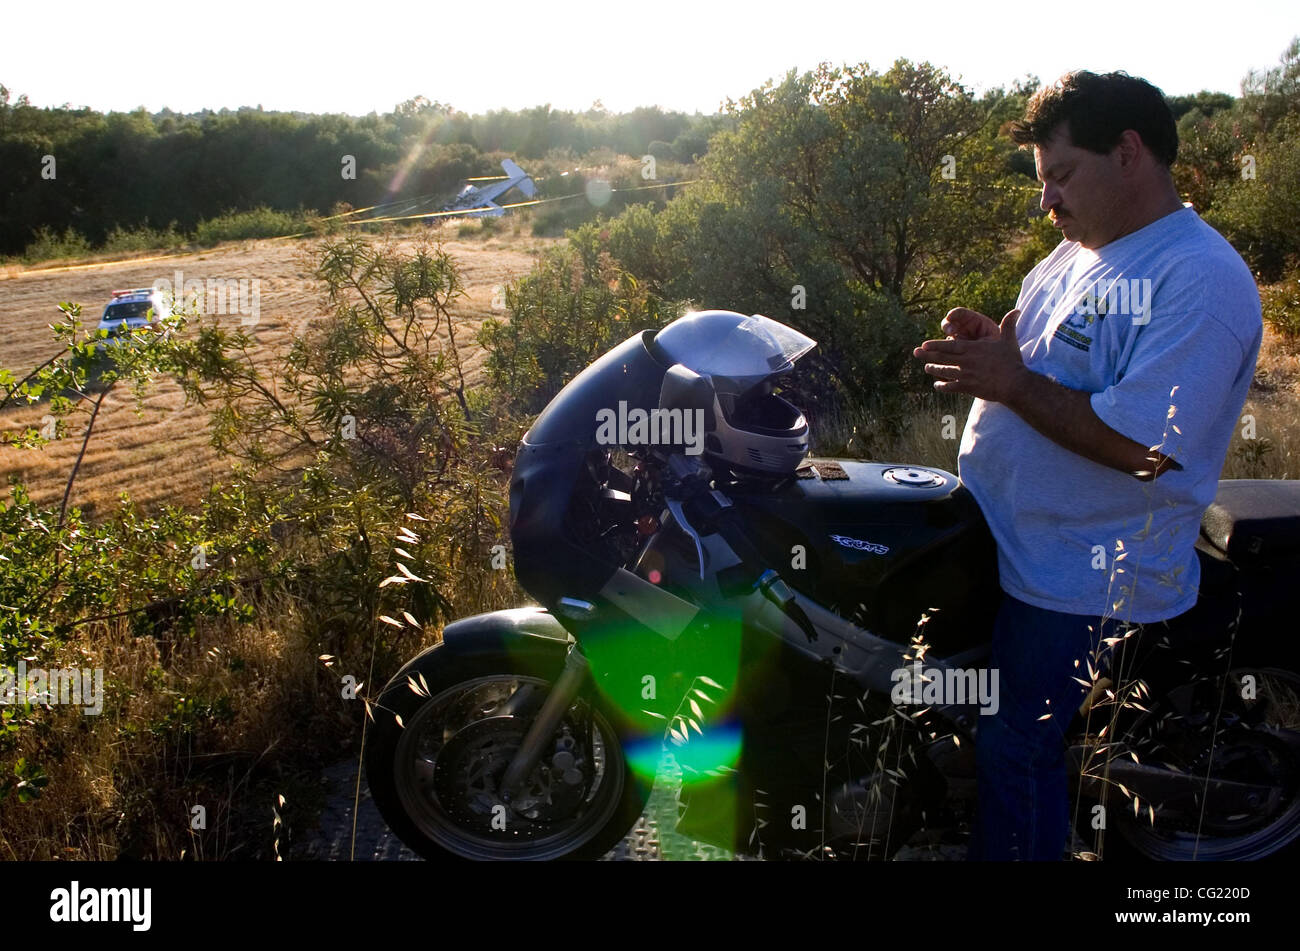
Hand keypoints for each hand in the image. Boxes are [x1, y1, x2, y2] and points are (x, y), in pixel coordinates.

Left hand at [912, 309, 1026, 402]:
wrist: (1014, 384)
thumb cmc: (1012, 361)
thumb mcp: (1009, 340)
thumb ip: (1008, 325)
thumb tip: (1016, 310)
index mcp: (972, 349)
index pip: (949, 346)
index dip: (935, 345)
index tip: (924, 344)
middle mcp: (966, 361)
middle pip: (942, 357)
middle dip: (927, 355)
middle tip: (915, 353)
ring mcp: (965, 375)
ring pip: (944, 371)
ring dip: (934, 369)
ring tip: (926, 367)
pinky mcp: (968, 388)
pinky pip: (950, 387)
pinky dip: (942, 386)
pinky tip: (937, 385)